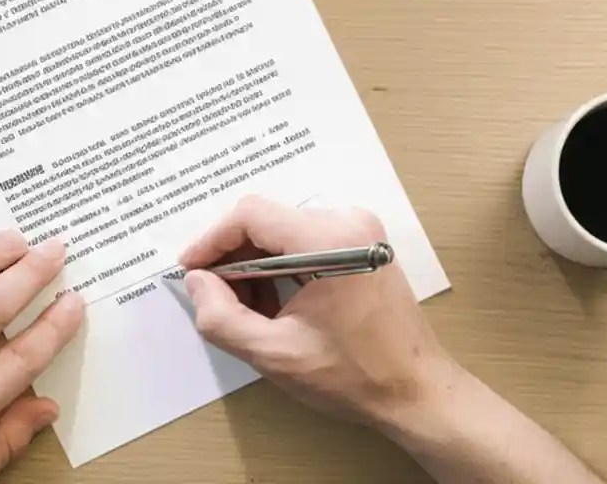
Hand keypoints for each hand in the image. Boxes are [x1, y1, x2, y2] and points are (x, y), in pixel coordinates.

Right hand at [179, 196, 453, 426]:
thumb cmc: (354, 376)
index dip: (212, 240)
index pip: (251, 214)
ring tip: (247, 309)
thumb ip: (221, 317)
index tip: (191, 269)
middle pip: (266, 219)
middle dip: (233, 257)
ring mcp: (360, 230)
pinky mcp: (363, 244)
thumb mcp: (274, 354)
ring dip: (256, 264)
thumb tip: (196, 283)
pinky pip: (304, 241)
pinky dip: (280, 267)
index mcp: (330, 240)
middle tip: (215, 297)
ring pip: (283, 231)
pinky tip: (273, 304)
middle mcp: (348, 222)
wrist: (416, 391)